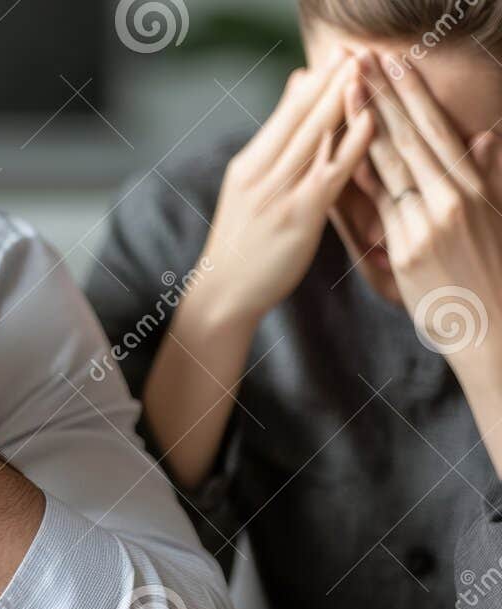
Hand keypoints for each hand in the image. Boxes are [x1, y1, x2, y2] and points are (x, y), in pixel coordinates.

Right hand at [194, 53, 373, 324]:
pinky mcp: (296, 215)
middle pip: (299, 118)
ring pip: (314, 137)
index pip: (284, 115)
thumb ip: (272, 153)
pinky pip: (329, 172)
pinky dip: (350, 144)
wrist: (223, 293)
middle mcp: (260, 174)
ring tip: (363, 70)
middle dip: (328, 82)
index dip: (312, 84)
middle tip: (354, 53)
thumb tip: (291, 104)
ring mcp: (277, 194)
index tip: (335, 59)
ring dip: (340, 100)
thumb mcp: (248, 193)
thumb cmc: (242, 247)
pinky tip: (369, 122)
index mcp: (248, 166)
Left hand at [353, 55, 501, 379]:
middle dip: (383, 98)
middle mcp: (452, 202)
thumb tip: (485, 137)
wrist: (494, 329)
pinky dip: (356, 181)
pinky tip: (338, 154)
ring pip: (387, 169)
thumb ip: (484, 176)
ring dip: (363, 128)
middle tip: (359, 64)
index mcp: (472, 190)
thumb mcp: (496, 217)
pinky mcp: (408, 254)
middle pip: (408, 141)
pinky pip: (374, 210)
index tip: (395, 67)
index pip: (436, 134)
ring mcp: (428, 227)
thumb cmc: (493, 273)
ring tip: (345, 93)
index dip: (414, 98)